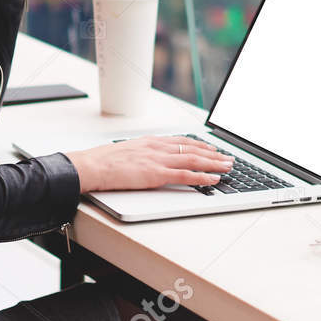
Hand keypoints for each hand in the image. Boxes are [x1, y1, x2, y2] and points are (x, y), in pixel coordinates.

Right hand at [63, 135, 233, 193]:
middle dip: (214, 153)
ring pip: (194, 160)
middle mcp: (158, 147)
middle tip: (228, 157)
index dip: (200, 145)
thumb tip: (148, 161)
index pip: (182, 141)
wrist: (91, 165)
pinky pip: (186, 175)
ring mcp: (158, 160)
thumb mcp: (127, 151)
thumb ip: (142, 154)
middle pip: (193, 149)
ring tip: (228, 166)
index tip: (212, 148)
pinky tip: (214, 179)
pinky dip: (202, 177)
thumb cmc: (103, 162)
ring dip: (214, 163)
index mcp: (151, 141)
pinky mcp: (157, 174)